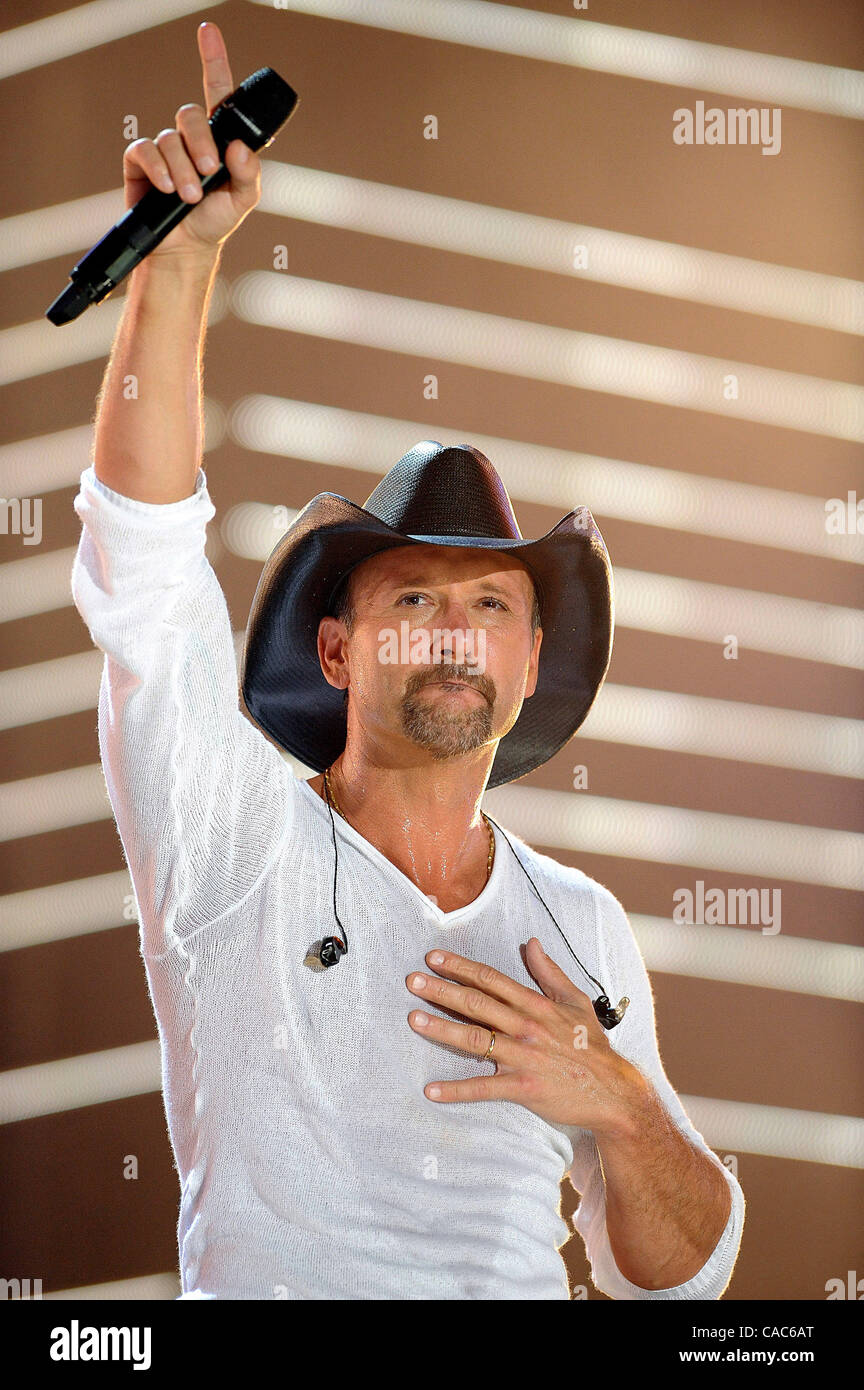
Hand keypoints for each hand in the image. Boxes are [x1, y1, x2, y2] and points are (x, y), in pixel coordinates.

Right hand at [122, 21, 260, 259]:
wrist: (186, 248)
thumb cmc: (216, 221)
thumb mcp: (243, 200)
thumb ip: (249, 173)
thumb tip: (239, 147)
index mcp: (217, 139)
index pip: (217, 91)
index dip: (213, 59)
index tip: (208, 30)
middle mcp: (189, 138)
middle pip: (190, 115)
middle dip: (201, 144)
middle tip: (210, 173)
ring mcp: (164, 148)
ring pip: (170, 138)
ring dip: (183, 168)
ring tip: (189, 197)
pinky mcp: (140, 162)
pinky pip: (145, 150)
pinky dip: (158, 168)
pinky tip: (167, 188)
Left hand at [405, 938, 648, 1138]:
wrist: (612, 1090)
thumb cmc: (591, 1044)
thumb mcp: (575, 1000)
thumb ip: (549, 971)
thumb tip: (531, 942)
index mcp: (536, 1004)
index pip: (491, 979)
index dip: (460, 966)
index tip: (434, 958)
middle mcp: (526, 1027)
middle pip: (476, 1004)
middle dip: (441, 990)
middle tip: (412, 981)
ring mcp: (523, 1058)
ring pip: (474, 1040)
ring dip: (441, 1029)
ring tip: (413, 1020)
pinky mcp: (522, 1088)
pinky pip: (483, 1088)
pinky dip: (456, 1090)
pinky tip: (431, 1090)